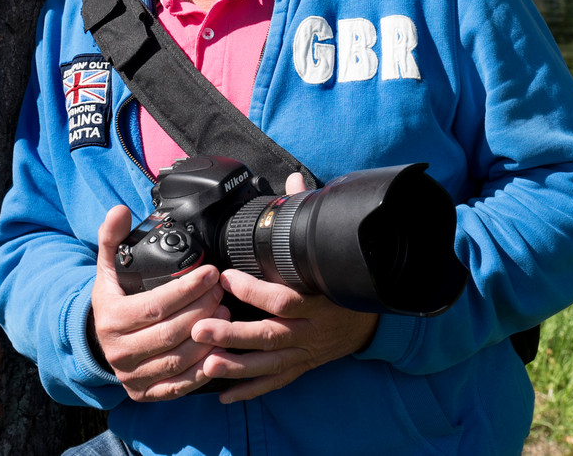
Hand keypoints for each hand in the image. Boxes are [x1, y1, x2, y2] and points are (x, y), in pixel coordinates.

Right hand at [90, 205, 229, 401]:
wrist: (100, 342)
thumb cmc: (114, 300)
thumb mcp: (108, 269)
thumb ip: (112, 238)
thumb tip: (119, 210)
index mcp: (110, 319)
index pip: (155, 306)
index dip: (187, 289)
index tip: (210, 273)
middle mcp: (119, 351)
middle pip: (170, 333)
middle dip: (202, 310)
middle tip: (222, 292)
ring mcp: (133, 376)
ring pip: (178, 360)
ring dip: (207, 337)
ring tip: (226, 313)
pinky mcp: (146, 393)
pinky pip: (180, 385)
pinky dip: (203, 370)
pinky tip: (220, 348)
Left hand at [189, 172, 379, 402]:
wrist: (373, 322)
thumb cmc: (345, 282)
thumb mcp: (328, 250)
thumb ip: (309, 214)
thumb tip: (293, 179)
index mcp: (315, 300)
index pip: (282, 298)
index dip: (252, 290)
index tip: (225, 277)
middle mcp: (309, 330)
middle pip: (269, 335)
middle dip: (232, 335)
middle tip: (199, 329)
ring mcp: (305, 352)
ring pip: (268, 364)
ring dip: (235, 366)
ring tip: (204, 362)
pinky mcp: (301, 367)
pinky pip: (274, 382)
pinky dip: (249, 390)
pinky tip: (222, 394)